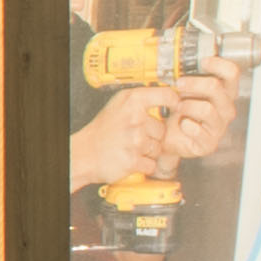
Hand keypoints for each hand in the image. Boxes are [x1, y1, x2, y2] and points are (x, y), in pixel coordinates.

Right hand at [66, 68, 241, 197]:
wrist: (85, 153)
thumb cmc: (103, 130)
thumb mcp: (119, 104)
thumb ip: (142, 98)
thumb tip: (168, 94)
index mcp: (132, 101)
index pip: (167, 95)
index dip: (174, 102)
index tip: (175, 107)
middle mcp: (135, 118)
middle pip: (163, 129)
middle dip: (152, 136)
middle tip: (135, 136)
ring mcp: (135, 140)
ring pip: (158, 148)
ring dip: (148, 151)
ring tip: (131, 147)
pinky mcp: (133, 160)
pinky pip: (151, 164)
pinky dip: (143, 165)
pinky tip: (130, 158)